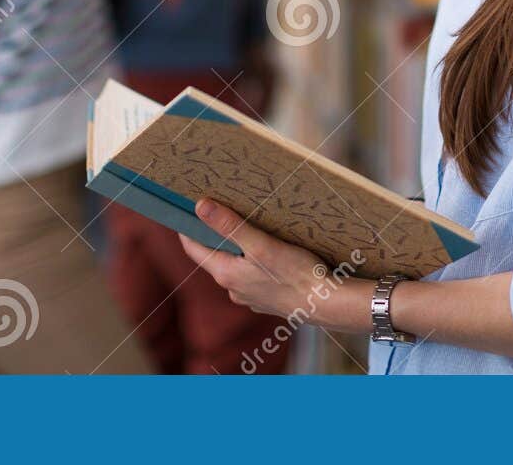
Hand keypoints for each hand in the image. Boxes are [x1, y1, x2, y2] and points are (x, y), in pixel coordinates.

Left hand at [179, 200, 371, 332]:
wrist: (327, 304)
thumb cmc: (297, 274)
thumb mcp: (261, 245)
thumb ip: (230, 226)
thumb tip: (200, 207)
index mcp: (226, 274)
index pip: (192, 248)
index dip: (187, 227)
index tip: (185, 207)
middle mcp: (233, 289)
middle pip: (215, 256)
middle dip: (217, 234)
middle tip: (223, 208)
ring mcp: (250, 297)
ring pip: (237, 266)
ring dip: (239, 248)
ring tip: (251, 227)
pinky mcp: (268, 300)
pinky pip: (254, 276)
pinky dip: (256, 262)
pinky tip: (272, 252)